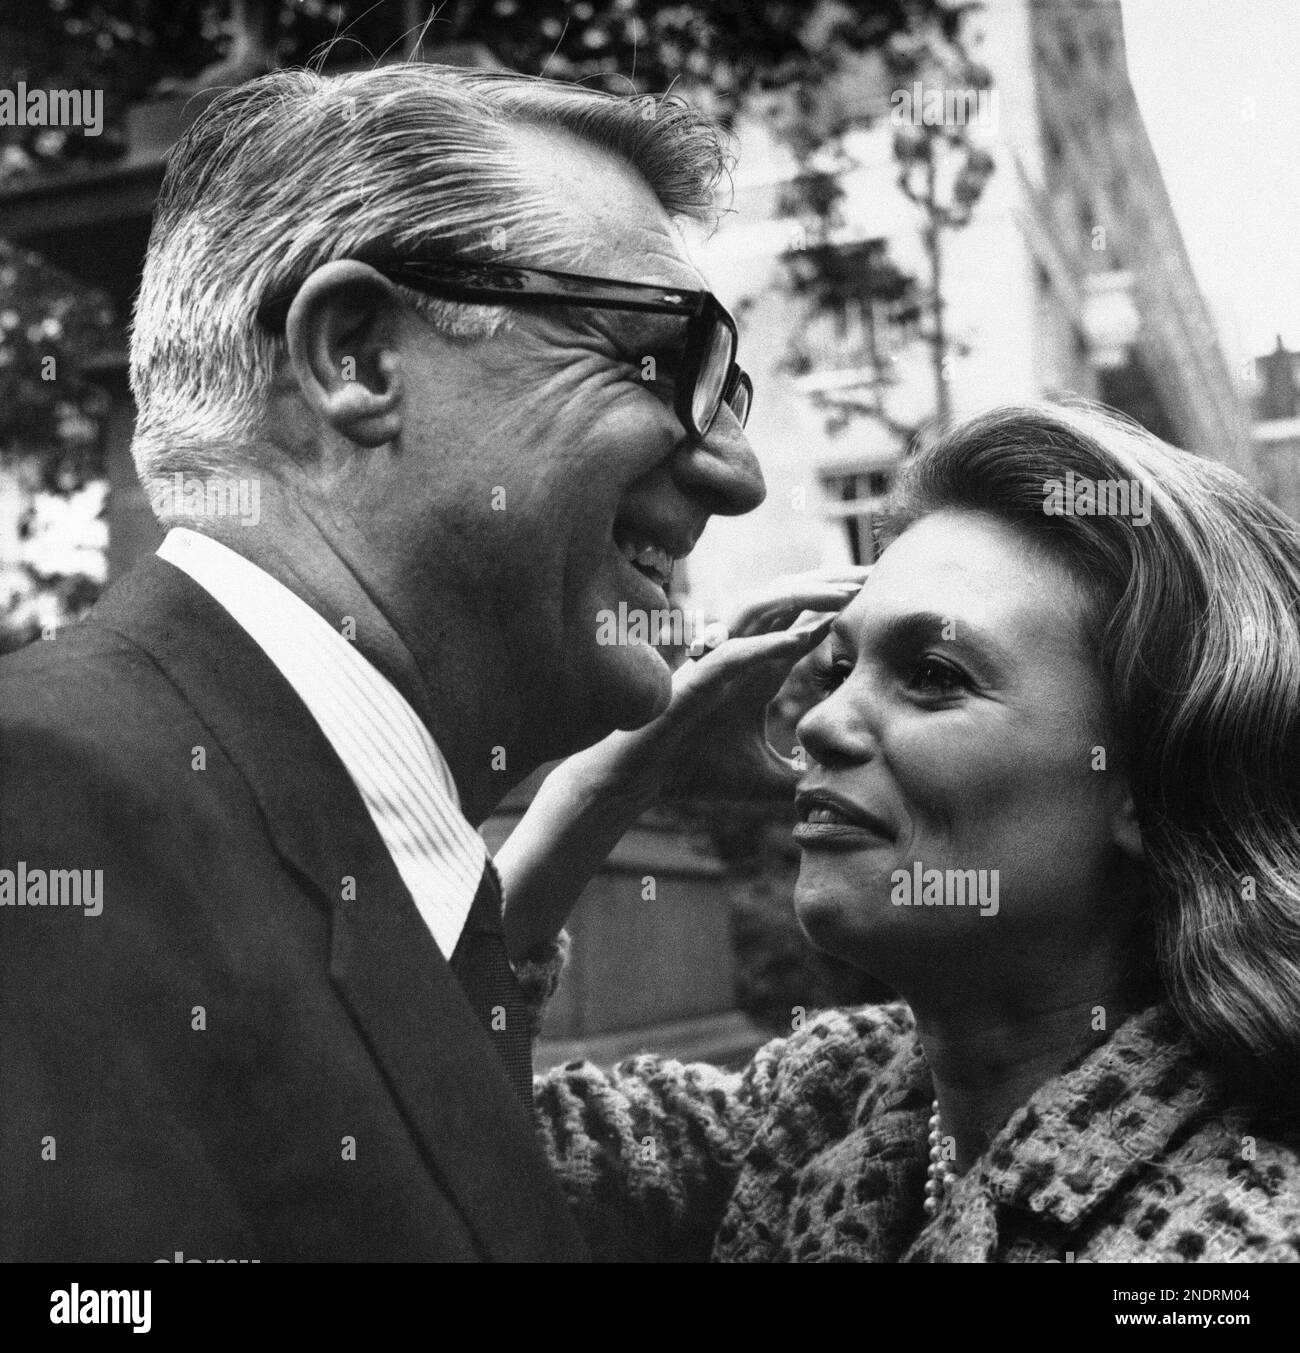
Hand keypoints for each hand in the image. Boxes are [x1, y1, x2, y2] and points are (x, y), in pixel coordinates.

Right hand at [656, 566, 868, 800]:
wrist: (641, 783)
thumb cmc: (693, 771)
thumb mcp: (762, 776)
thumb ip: (795, 772)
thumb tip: (831, 788)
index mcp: (758, 670)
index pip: (805, 624)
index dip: (841, 606)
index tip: (881, 595)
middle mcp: (740, 655)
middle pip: (789, 602)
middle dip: (831, 584)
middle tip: (875, 573)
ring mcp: (717, 663)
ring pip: (761, 610)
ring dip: (804, 598)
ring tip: (846, 595)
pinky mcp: (695, 681)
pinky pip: (733, 652)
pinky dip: (766, 643)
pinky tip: (800, 637)